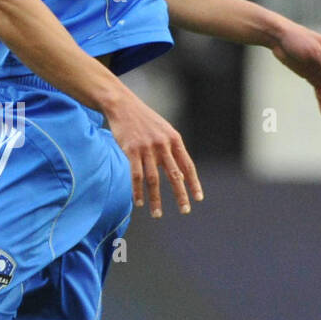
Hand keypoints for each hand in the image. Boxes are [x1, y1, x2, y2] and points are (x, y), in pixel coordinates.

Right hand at [104, 83, 202, 216]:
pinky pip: (136, 175)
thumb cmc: (144, 120)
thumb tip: (181, 175)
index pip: (188, 165)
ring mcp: (146, 148)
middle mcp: (163, 145)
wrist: (122, 105)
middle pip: (174, 175)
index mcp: (174, 139)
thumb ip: (172, 150)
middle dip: (180, 195)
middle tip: (185, 210)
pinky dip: (138, 191)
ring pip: (153, 179)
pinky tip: (139, 203)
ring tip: (157, 214)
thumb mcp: (163, 130)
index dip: (193, 183)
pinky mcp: (131, 150)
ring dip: (155, 199)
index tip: (198, 198)